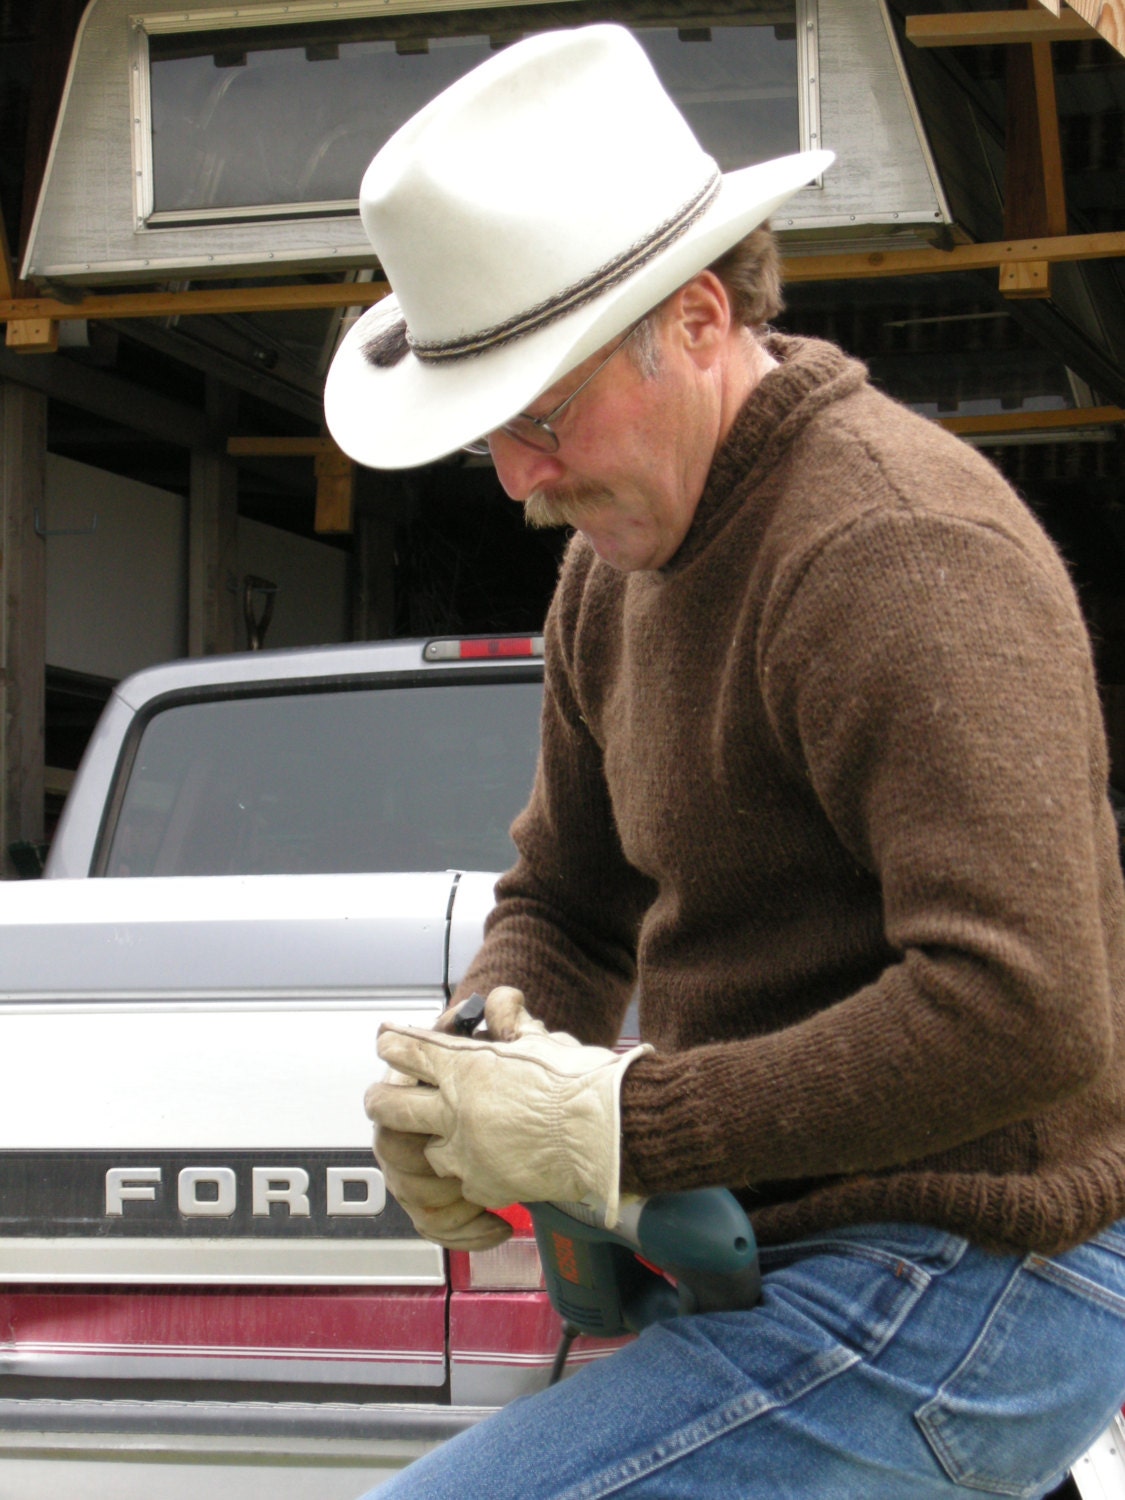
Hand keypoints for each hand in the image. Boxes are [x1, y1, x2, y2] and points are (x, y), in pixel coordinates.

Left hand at [368, 994, 652, 1226]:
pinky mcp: (484, 1186)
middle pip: (389, 1104)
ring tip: (445, 1136)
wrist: (605, 1133)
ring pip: (424, 1150)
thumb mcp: (541, 1036)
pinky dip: (472, 1173)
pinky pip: (463, 1182)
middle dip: (380, 1097)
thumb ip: (510, 1016)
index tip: (387, 1040)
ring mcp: (465, 1152)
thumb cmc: (577, 1081)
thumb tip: (499, 1003)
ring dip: (433, 1140)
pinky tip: (489, 1164)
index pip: (408, 1050)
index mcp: (464, 1067)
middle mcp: (454, 1110)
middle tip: (380, 1095)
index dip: (393, 1043)